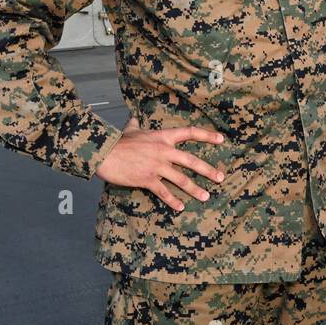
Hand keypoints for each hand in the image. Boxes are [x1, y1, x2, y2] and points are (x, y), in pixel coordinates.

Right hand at [95, 118, 225, 212]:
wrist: (104, 153)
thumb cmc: (117, 141)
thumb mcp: (130, 130)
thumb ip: (135, 124)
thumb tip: (133, 117)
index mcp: (162, 137)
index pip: (189, 132)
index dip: (207, 135)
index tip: (221, 139)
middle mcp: (163, 151)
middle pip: (191, 160)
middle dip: (208, 170)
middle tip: (221, 177)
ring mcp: (156, 166)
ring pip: (181, 179)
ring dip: (195, 189)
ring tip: (206, 196)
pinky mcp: (147, 179)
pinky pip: (164, 192)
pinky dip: (173, 200)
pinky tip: (181, 207)